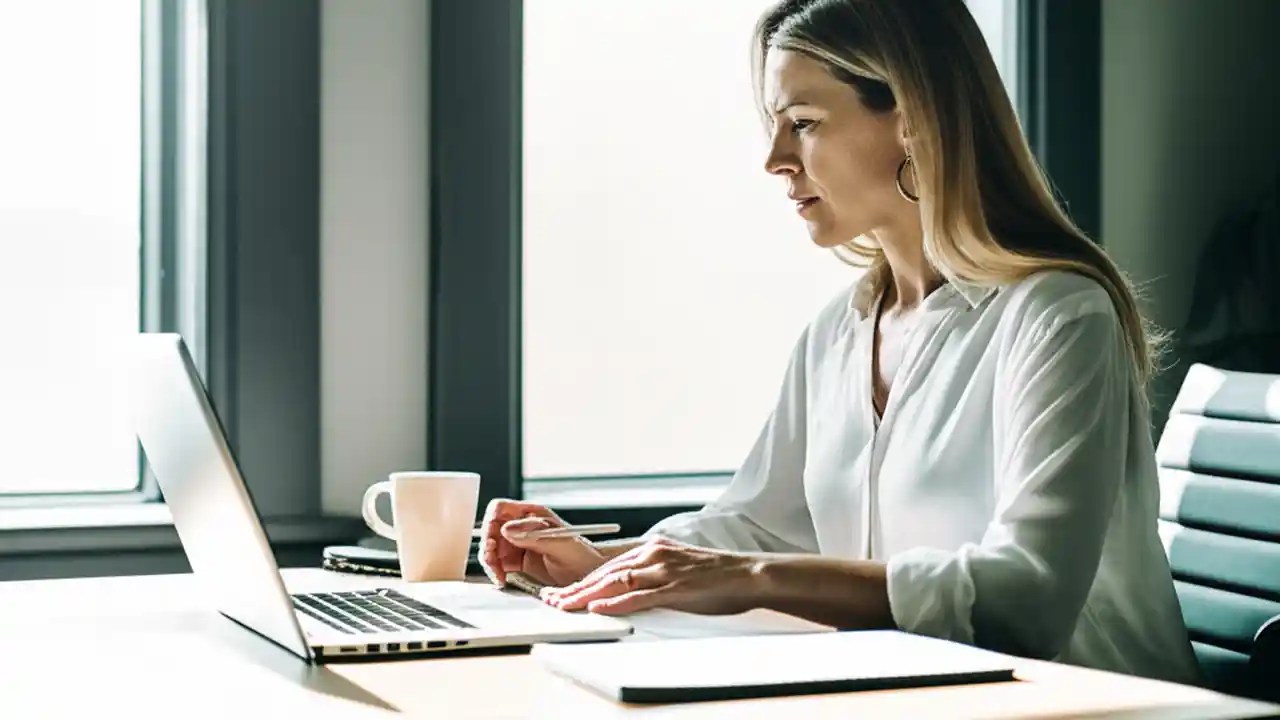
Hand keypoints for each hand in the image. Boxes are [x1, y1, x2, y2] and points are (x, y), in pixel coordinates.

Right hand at [479, 499, 606, 587]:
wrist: (590, 577)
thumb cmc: (582, 557)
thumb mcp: (561, 544)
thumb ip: (535, 535)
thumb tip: (508, 529)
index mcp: (533, 515)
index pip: (500, 509)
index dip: (491, 522)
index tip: (493, 540)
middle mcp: (522, 527)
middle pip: (491, 530)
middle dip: (488, 546)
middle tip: (493, 563)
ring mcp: (518, 544)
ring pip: (491, 548)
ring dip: (490, 562)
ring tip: (500, 576)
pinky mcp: (518, 562)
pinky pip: (497, 564)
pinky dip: (495, 572)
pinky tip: (503, 580)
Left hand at [539, 536, 761, 615]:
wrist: (748, 573)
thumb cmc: (715, 577)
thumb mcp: (676, 570)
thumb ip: (651, 577)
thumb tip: (626, 591)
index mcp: (652, 548)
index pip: (608, 567)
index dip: (581, 581)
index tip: (560, 593)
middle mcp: (654, 553)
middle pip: (605, 573)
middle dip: (575, 589)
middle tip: (549, 601)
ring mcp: (664, 569)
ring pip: (616, 582)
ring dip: (586, 595)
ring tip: (563, 605)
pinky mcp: (676, 586)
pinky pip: (641, 595)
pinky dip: (617, 602)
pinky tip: (599, 608)